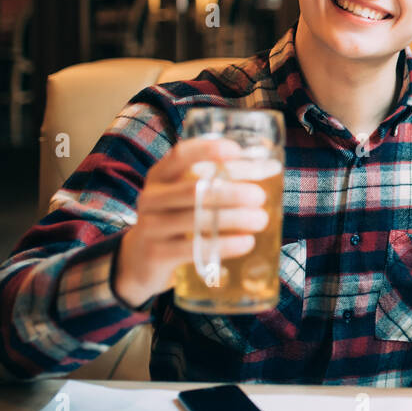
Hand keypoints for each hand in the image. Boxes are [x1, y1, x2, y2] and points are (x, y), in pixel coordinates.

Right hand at [113, 138, 269, 308]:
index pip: (180, 154)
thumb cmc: (176, 219)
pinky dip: (224, 245)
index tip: (237, 151)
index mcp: (160, 176)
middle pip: (194, 189)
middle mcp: (151, 197)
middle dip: (231, 192)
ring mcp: (150, 226)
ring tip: (260, 220)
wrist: (140, 260)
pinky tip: (246, 242)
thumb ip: (217, 182)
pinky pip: (193, 249)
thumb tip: (271, 167)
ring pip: (195, 219)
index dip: (208, 149)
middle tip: (260, 197)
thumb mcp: (186, 197)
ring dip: (233, 218)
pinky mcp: (157, 254)